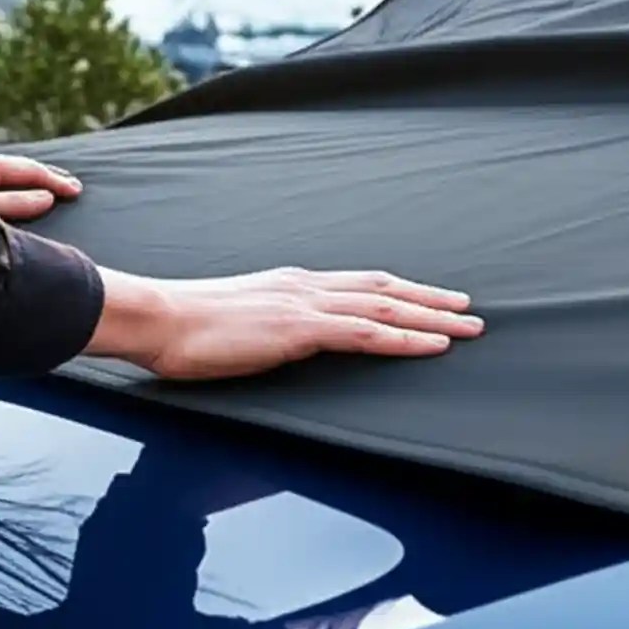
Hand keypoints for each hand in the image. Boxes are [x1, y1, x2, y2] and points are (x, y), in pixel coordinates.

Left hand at [0, 147, 81, 220]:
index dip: (57, 181)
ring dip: (27, 179)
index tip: (78, 191)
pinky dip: (8, 182)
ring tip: (45, 188)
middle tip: (70, 186)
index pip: (31, 170)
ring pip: (2, 171)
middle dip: (46, 176)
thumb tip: (46, 198)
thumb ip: (9, 204)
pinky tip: (6, 191)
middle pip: (18, 167)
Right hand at [86, 266, 484, 379]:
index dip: (405, 291)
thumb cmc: (188, 327)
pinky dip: (405, 337)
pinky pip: (367, 332)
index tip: (435, 299)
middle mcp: (309, 286)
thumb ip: (275, 326)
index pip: (364, 283)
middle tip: (471, 310)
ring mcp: (307, 304)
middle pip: (387, 289)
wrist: (157, 317)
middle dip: (433, 301)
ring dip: (433, 318)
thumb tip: (293, 340)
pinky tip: (433, 345)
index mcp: (296, 284)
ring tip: (469, 327)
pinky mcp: (300, 329)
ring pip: (387, 307)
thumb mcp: (243, 321)